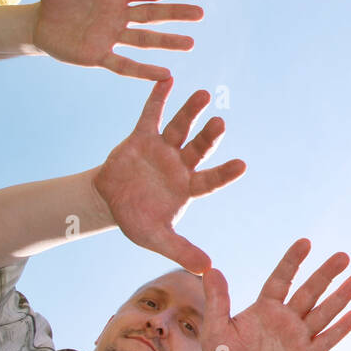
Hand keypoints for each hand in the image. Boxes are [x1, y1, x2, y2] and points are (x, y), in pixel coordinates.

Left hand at [34, 0, 202, 81]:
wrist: (38, 21)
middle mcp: (120, 17)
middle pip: (153, 15)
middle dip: (176, 14)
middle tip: (200, 14)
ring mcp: (111, 37)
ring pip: (144, 40)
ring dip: (166, 41)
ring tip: (190, 44)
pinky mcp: (98, 56)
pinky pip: (123, 65)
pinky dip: (143, 71)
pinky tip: (164, 75)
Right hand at [92, 78, 245, 271]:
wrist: (108, 203)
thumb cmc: (137, 220)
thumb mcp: (157, 239)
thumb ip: (182, 251)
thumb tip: (208, 270)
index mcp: (188, 187)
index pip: (211, 179)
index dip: (224, 173)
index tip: (242, 165)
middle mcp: (180, 165)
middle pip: (198, 148)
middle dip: (208, 137)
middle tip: (220, 123)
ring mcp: (162, 149)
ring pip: (180, 128)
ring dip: (190, 112)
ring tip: (204, 94)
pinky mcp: (141, 137)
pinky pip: (151, 115)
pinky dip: (157, 99)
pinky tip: (167, 80)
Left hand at [201, 239, 350, 350]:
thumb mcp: (215, 332)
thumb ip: (217, 302)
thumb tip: (211, 271)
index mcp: (265, 308)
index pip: (282, 279)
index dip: (292, 261)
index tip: (306, 242)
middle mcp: (286, 318)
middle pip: (310, 291)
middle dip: (326, 273)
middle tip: (344, 256)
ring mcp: (298, 336)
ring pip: (323, 312)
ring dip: (341, 296)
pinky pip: (327, 340)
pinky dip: (342, 328)